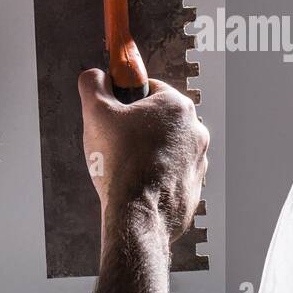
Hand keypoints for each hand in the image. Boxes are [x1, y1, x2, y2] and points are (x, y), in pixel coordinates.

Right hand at [78, 69, 208, 292]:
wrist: (137, 217)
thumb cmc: (119, 163)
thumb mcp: (95, 113)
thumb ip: (93, 85)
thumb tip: (95, 76)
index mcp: (176, 106)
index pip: (148, 89)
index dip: (124, 99)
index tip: (112, 113)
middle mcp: (196, 130)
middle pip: (158, 119)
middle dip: (136, 127)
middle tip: (114, 143)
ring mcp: (198, 160)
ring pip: (165, 147)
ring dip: (146, 152)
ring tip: (124, 168)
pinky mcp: (194, 186)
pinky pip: (171, 174)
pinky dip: (155, 177)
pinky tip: (136, 186)